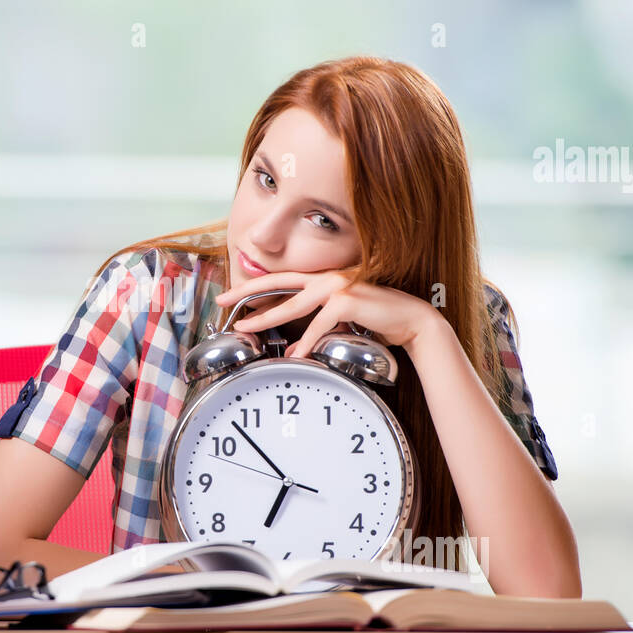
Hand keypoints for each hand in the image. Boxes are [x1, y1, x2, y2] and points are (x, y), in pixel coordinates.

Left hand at [214, 269, 438, 358]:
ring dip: (265, 318)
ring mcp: (336, 287)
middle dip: (246, 292)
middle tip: (222, 301)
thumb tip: (295, 346)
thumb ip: (318, 323)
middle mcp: (326, 278)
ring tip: (246, 328)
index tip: (231, 295)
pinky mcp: (346, 301)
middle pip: (277, 284)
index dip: (254, 286)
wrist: (410, 320)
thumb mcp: (341, 319)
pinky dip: (305, 342)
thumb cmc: (377, 319)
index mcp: (323, 279)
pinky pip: (318, 325)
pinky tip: (296, 353)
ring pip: (291, 304)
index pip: (281, 280)